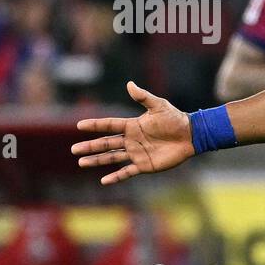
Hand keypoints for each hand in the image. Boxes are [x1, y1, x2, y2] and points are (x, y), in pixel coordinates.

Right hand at [71, 81, 195, 184]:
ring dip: (97, 160)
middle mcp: (131, 140)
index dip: (95, 125)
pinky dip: (116, 176)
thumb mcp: (158, 106)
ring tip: (81, 162)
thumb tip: (129, 84)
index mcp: (132, 126)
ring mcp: (137, 153)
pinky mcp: (145, 165)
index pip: (109, 125)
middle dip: (90, 146)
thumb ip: (143, 97)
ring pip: (112, 157)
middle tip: (74, 149)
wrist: (190, 135)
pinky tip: (103, 181)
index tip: (79, 125)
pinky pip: (127, 172)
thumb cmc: (175, 119)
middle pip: (106, 143)